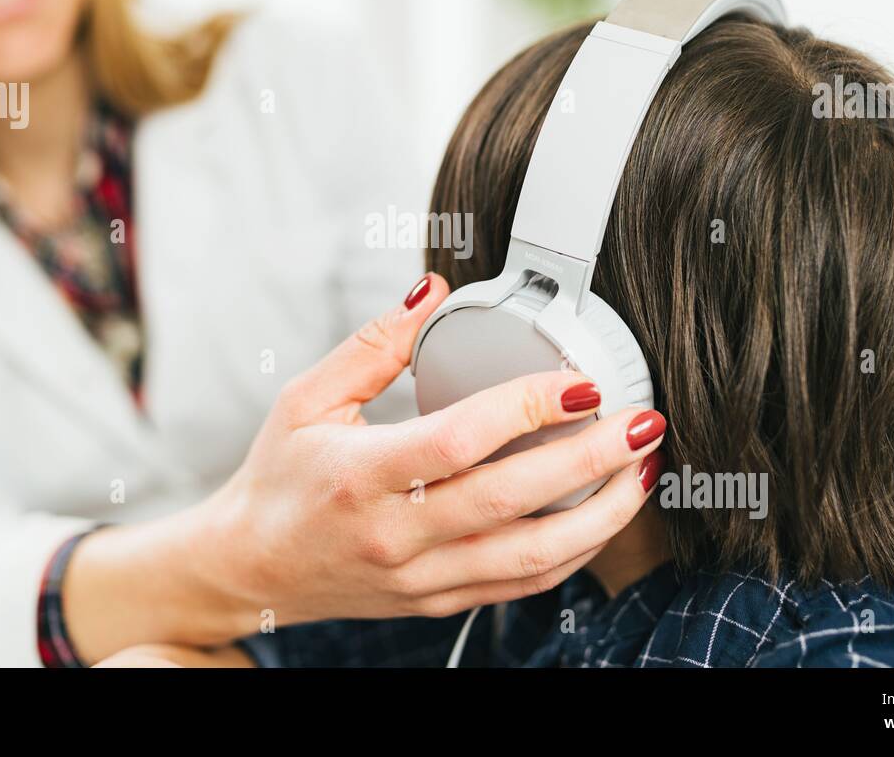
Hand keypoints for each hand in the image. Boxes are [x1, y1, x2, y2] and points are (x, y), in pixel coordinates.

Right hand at [189, 273, 665, 633]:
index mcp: (359, 477)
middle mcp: (395, 535)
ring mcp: (421, 577)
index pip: (458, 441)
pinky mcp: (439, 601)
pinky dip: (574, 554)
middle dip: (591, 459)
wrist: (250, 569)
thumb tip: (431, 292)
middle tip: (643, 421)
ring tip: (643, 470)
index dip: (528, 409)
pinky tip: (604, 516)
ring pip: (530, 556)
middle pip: (511, 500)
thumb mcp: (305, 400)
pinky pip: (520, 585)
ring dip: (600, 514)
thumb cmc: (278, 479)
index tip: (580, 379)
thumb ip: (370, 347)